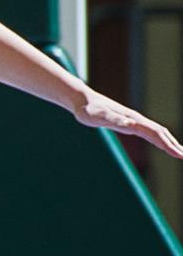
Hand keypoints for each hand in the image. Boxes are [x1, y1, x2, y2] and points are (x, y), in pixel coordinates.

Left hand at [67, 91, 182, 159]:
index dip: (168, 145)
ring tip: (179, 152)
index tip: (180, 154)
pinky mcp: (128, 124)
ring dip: (169, 142)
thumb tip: (130, 124)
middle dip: (173, 145)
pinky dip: (159, 139)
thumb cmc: (89, 109)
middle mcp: (136, 120)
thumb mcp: (99, 116)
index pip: (156, 134)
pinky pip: (148, 133)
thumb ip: (114, 119)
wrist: (83, 100)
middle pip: (160, 134)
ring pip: (156, 133)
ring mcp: (133, 122)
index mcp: (133, 120)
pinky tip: (161, 144)